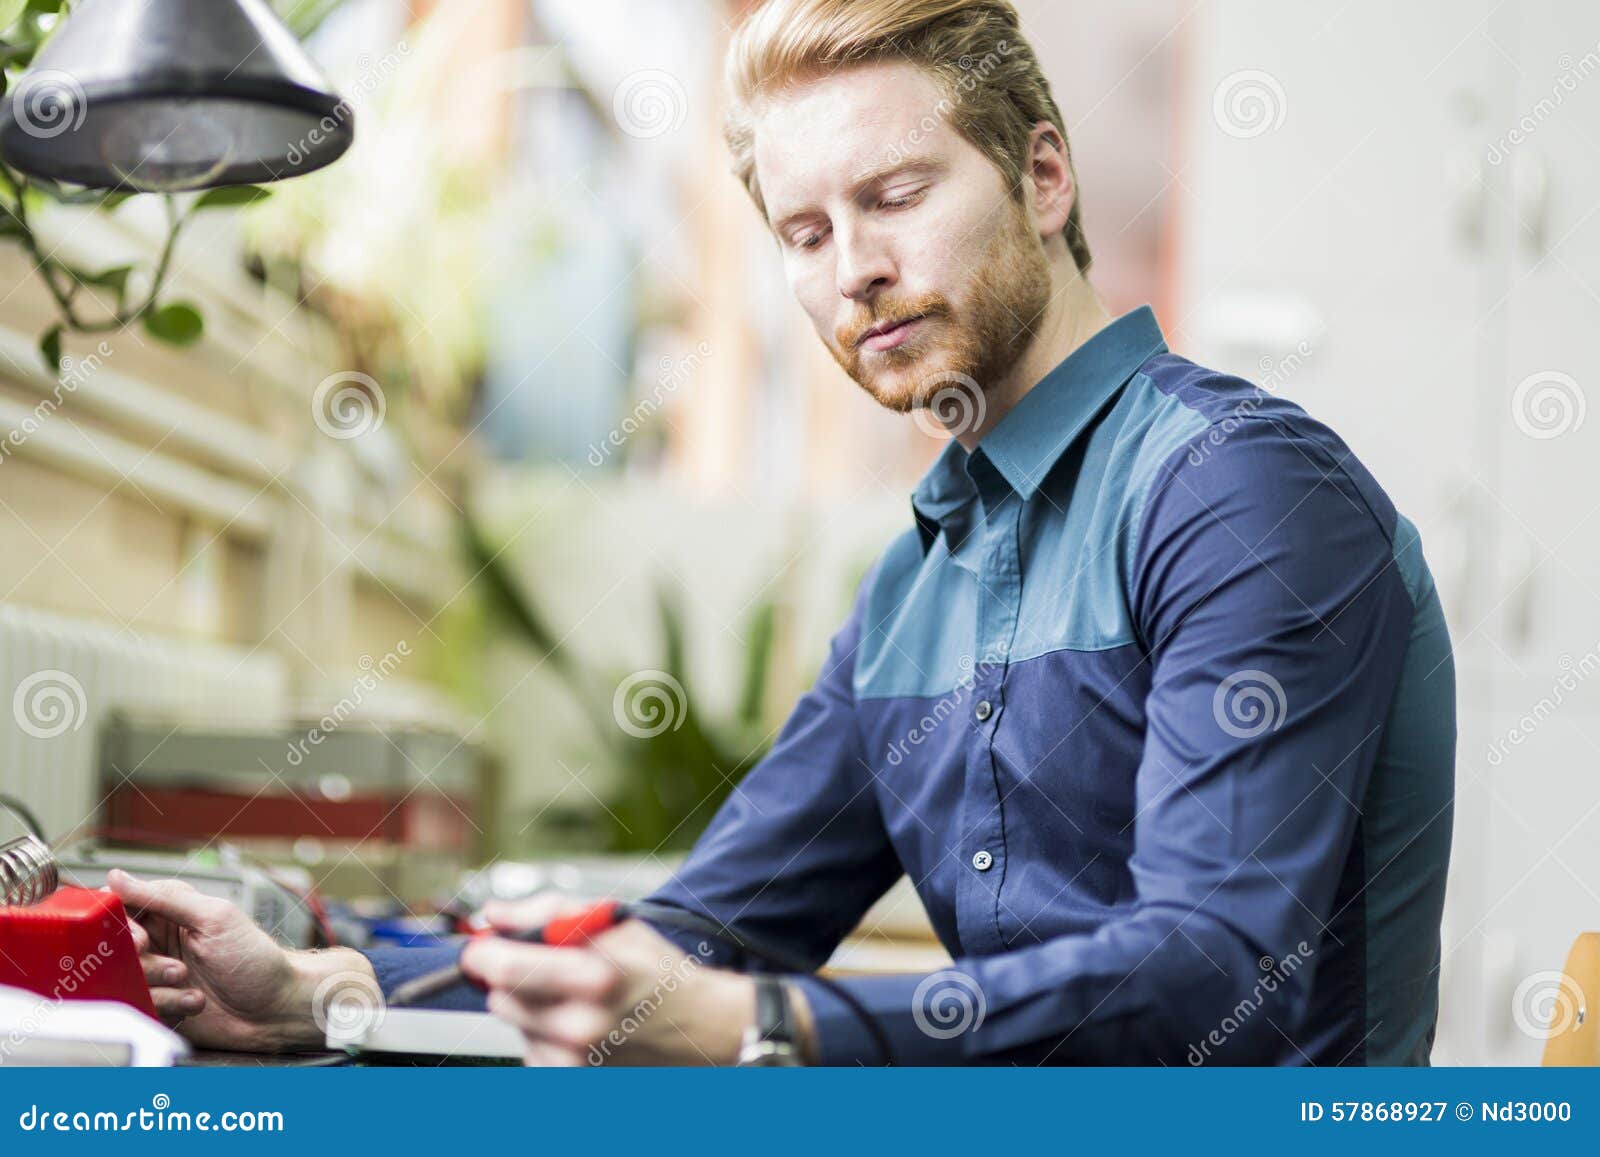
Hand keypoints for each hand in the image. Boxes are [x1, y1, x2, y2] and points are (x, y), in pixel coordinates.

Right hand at [108, 869, 374, 1052]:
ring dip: (160, 985)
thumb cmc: (254, 958)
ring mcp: (157, 976)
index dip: (119, 925)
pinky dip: (168, 1005)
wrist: (275, 1008)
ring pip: (125, 980)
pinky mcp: (158, 1005)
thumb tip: (116, 877)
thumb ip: (164, 897)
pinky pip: (140, 1006)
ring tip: (191, 983)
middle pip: (116, 949)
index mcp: (169, 913)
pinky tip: (196, 1002)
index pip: (120, 909)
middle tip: (176, 968)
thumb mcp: (214, 919)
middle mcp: (159, 943)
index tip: (139, 939)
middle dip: (145, 962)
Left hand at [459, 895, 785, 1066]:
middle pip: (501, 998)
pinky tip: (574, 1023)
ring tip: (570, 997)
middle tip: (539, 966)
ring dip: (528, 1006)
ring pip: (514, 1024)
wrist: (697, 1026)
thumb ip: (547, 913)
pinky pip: (529, 1049)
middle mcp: (582, 1025)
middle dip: (510, 977)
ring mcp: (576, 1060)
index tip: (479, 948)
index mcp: (595, 977)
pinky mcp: (573, 1081)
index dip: (482, 954)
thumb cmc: (657, 972)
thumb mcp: (612, 924)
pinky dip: (541, 1034)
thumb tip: (494, 914)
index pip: (507, 968)